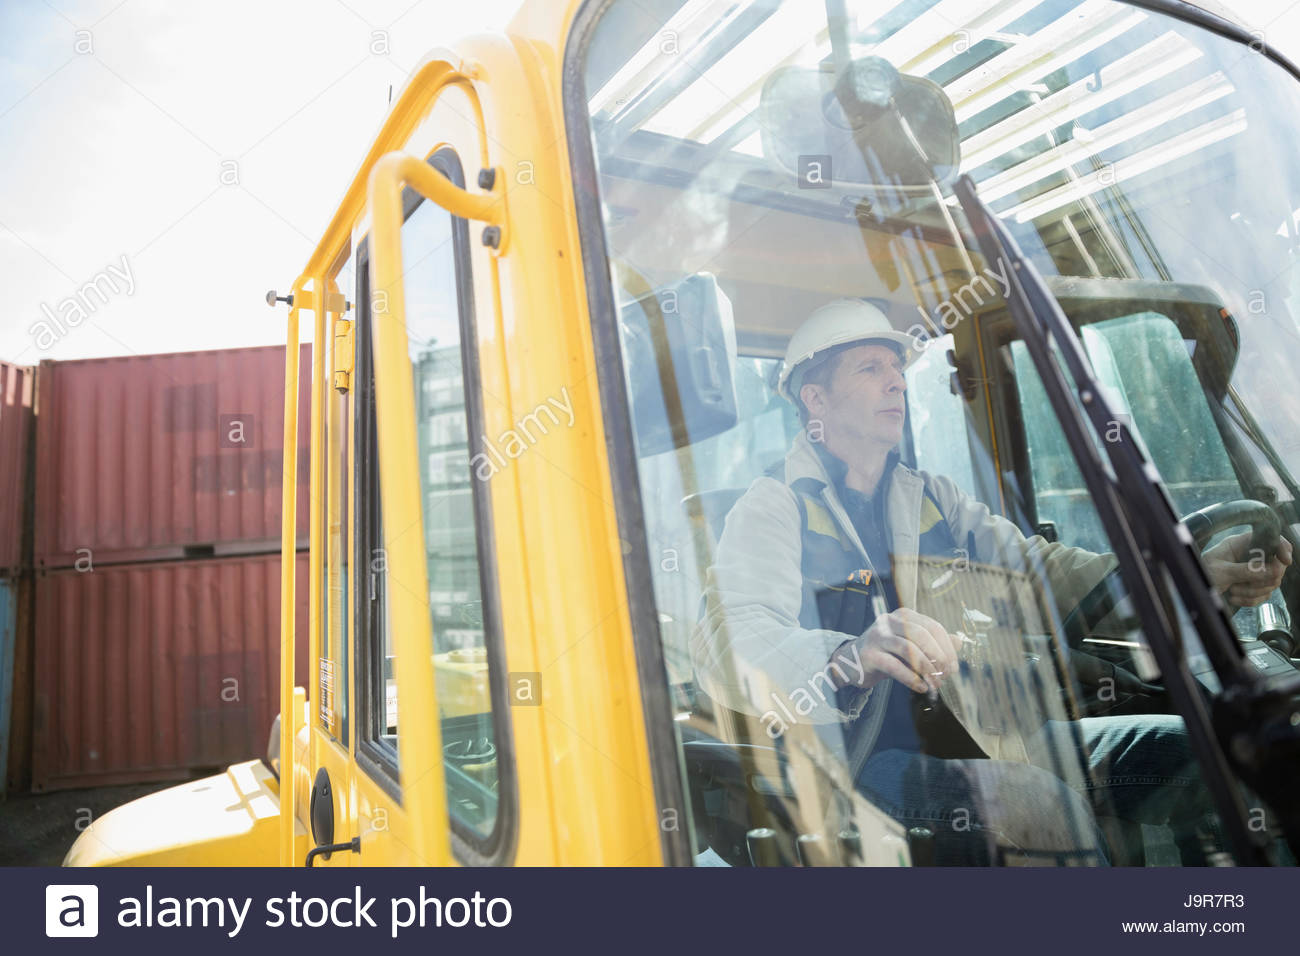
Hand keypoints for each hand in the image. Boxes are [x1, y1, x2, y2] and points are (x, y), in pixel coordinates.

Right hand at [837, 608, 961, 694]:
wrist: (852, 662)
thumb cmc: (887, 653)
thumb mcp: (911, 645)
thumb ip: (934, 642)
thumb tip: (959, 642)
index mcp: (904, 615)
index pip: (932, 626)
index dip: (947, 648)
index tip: (953, 667)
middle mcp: (889, 621)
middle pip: (922, 635)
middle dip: (938, 657)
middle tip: (946, 675)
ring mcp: (877, 636)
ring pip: (909, 649)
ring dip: (926, 669)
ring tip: (935, 683)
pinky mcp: (869, 655)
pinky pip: (894, 666)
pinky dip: (911, 679)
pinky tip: (920, 687)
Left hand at [1203, 531, 1292, 605]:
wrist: (1193, 591)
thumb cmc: (1200, 574)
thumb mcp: (1221, 571)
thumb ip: (1245, 571)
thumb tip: (1272, 571)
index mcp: (1240, 544)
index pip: (1270, 539)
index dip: (1281, 548)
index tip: (1285, 561)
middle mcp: (1250, 556)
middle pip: (1276, 566)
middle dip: (1261, 579)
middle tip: (1243, 583)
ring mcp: (1253, 572)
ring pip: (1271, 583)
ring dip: (1252, 591)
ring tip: (1232, 590)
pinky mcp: (1253, 586)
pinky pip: (1264, 595)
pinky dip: (1250, 599)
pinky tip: (1234, 598)